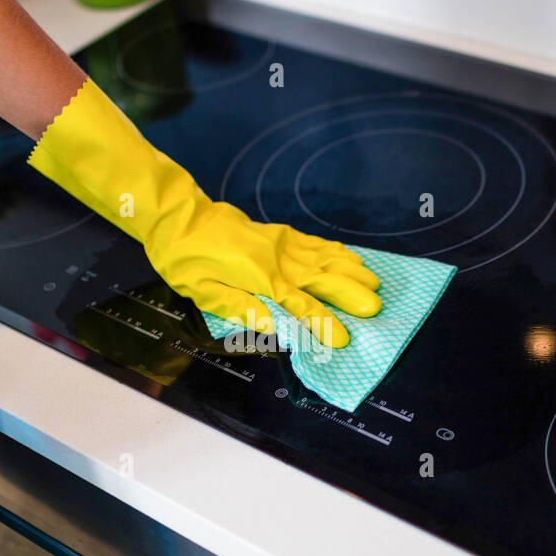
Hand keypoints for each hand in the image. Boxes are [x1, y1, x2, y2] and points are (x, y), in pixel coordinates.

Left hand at [146, 201, 381, 348]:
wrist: (179, 217)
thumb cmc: (186, 260)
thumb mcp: (203, 292)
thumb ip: (241, 308)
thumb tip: (274, 328)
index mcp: (258, 278)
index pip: (299, 305)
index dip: (323, 323)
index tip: (342, 338)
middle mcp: (276, 259)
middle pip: (321, 279)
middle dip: (349, 294)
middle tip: (375, 309)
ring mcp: (281, 243)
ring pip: (324, 259)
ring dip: (351, 272)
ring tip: (375, 284)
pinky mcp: (280, 233)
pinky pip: (313, 243)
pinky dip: (336, 252)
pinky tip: (351, 259)